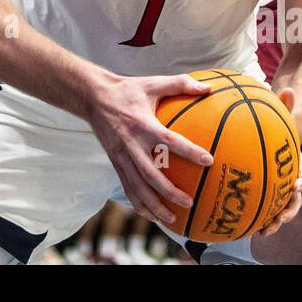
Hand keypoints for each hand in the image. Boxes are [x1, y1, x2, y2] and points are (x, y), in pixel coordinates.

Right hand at [85, 73, 212, 225]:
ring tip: (171, 219)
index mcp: (143, 124)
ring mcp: (121, 156)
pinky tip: (152, 216)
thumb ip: (180, 84)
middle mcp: (131, 144)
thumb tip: (208, 88)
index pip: (169, 140)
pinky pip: (127, 188)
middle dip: (169, 191)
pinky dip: (139, 204)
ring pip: (137, 187)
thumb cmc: (128, 89)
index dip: (189, 151)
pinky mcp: (115, 162)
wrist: (93, 97)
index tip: (208, 160)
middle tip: (189, 202)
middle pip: (150, 174)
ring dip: (154, 205)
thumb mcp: (153, 83)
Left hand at [257, 87, 301, 235]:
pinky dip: (257, 219)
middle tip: (280, 217)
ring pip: (280, 209)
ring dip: (274, 220)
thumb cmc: (273, 124)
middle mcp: (289, 179)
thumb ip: (285, 106)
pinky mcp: (263, 194)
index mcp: (296, 163)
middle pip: (294, 199)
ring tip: (264, 230)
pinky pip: (262, 209)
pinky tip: (245, 228)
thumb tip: (288, 89)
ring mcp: (277, 188)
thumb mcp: (279, 115)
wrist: (266, 135)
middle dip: (288, 210)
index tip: (296, 185)